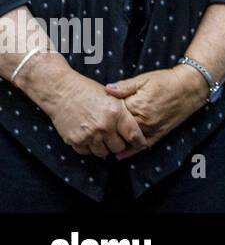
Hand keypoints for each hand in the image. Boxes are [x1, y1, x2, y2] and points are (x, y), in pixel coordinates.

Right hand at [33, 63, 147, 158]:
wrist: (62, 91)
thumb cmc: (89, 91)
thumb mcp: (113, 98)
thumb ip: (123, 114)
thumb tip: (133, 133)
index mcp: (116, 113)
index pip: (133, 135)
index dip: (139, 142)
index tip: (141, 144)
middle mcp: (104, 126)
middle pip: (118, 147)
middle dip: (119, 144)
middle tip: (116, 138)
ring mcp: (88, 135)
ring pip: (103, 153)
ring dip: (104, 147)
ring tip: (102, 138)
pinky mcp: (75, 140)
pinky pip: (87, 152)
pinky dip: (90, 148)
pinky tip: (89, 138)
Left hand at [104, 66, 210, 156]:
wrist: (191, 86)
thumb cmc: (167, 80)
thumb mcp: (145, 78)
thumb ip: (125, 86)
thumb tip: (106, 89)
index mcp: (137, 105)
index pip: (114, 114)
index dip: (105, 112)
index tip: (98, 111)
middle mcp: (144, 120)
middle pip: (119, 129)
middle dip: (109, 128)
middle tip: (96, 127)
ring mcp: (152, 129)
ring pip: (129, 139)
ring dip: (117, 141)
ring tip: (103, 142)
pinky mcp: (160, 133)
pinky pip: (143, 145)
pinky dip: (131, 151)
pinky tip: (120, 155)